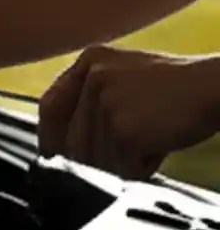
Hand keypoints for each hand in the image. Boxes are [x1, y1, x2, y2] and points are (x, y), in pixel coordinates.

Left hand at [38, 45, 219, 178]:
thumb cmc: (179, 89)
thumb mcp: (125, 77)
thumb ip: (90, 99)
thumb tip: (56, 144)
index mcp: (89, 62)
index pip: (50, 107)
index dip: (50, 137)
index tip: (53, 155)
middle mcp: (92, 78)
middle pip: (71, 142)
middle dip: (96, 158)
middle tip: (129, 150)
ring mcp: (107, 103)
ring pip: (96, 159)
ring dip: (122, 163)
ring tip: (152, 140)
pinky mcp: (125, 130)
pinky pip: (121, 168)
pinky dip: (142, 167)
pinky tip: (160, 147)